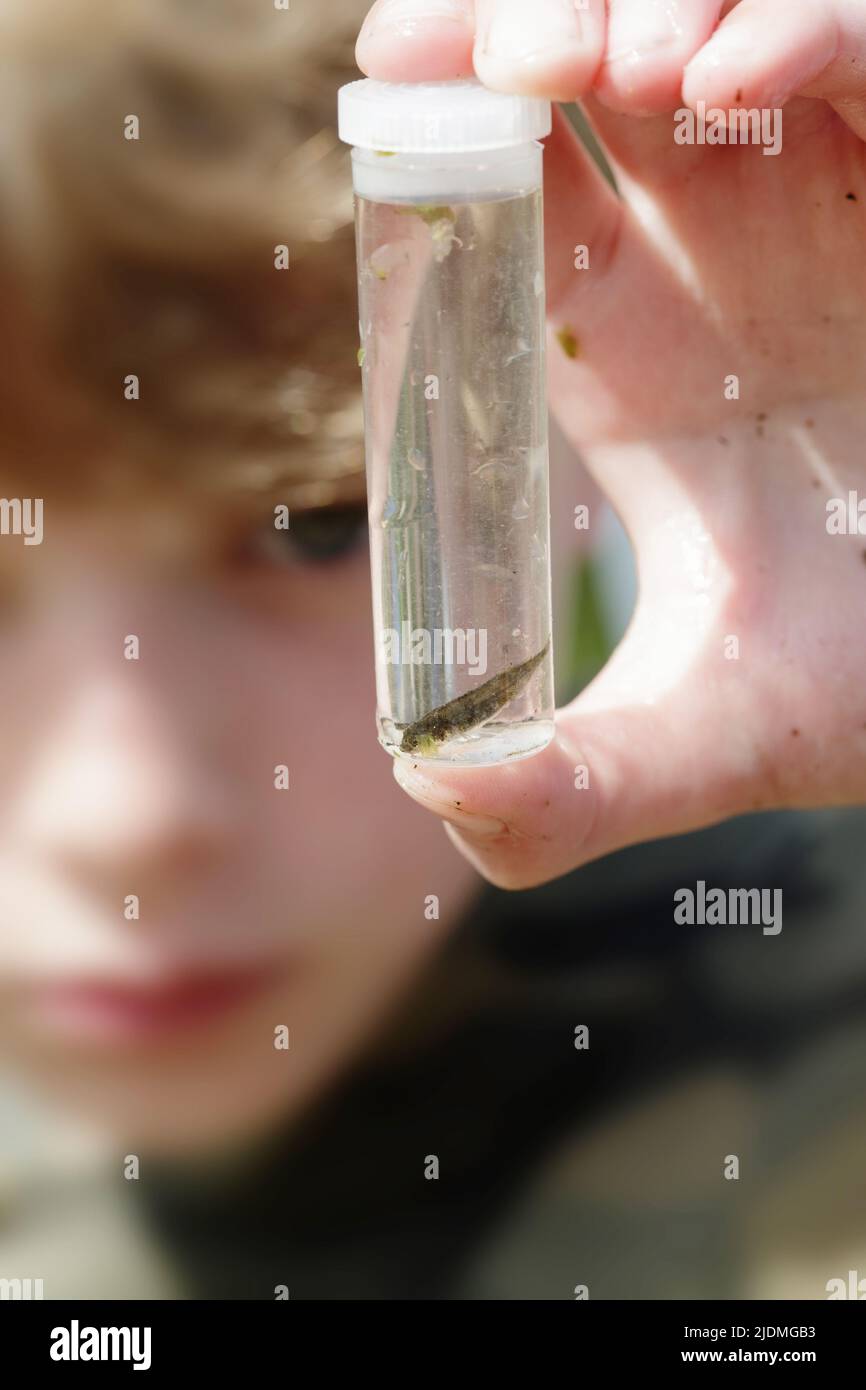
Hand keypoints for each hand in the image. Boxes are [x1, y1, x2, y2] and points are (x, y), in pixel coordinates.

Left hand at [357, 0, 865, 887]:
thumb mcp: (707, 739)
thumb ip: (570, 785)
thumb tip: (436, 792)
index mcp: (616, 349)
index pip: (493, 178)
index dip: (430, 110)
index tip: (389, 88)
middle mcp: (705, 255)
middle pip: (581, 53)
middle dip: (518, 19)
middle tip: (492, 59)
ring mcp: (819, 201)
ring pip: (712, 13)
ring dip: (645, 3)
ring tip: (607, 66)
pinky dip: (807, 28)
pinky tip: (732, 81)